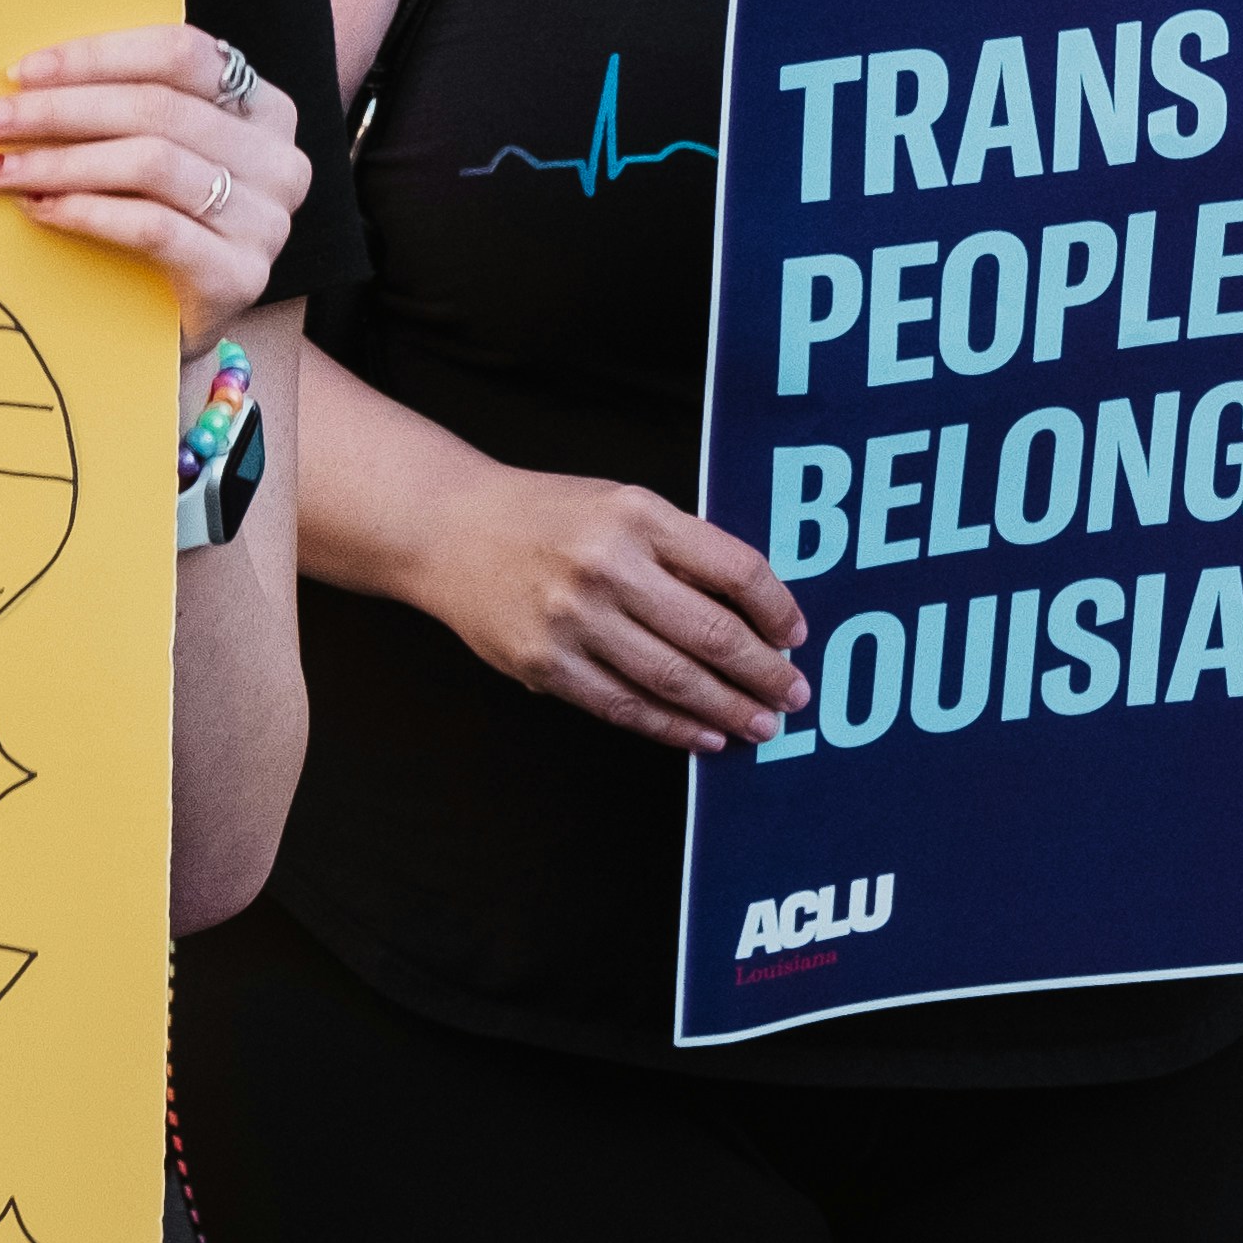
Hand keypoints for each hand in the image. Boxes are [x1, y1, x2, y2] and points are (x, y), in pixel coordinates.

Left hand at [0, 21, 306, 330]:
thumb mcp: (146, 151)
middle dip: (57, 110)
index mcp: (261, 108)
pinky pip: (151, 227)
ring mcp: (266, 220)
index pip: (180, 54)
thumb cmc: (152, 223)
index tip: (19, 72)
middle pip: (157, 108)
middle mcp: (277, 159)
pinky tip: (37, 209)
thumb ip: (115, 108)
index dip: (95, 56)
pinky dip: (85, 212)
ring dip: (59, 162)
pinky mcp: (239, 275)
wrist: (172, 330)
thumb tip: (22, 79)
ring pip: (151, 163)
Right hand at [424, 460, 808, 751]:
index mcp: (638, 516)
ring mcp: (571, 619)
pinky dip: (671, 726)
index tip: (796, 638)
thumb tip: (757, 618)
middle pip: (712, 634)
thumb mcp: (622, 507)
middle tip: (794, 697)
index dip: (779, 611)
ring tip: (760, 726)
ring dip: (728, 710)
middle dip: (764, 674)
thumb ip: (684, 551)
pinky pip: (623, 705)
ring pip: (673, 679)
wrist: (446, 530)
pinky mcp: (544, 663)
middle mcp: (606, 566)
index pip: (737, 571)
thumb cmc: (547, 518)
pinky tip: (702, 735)